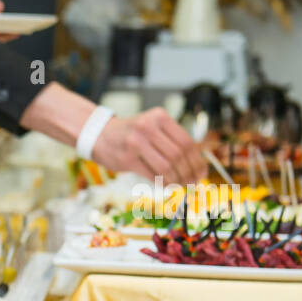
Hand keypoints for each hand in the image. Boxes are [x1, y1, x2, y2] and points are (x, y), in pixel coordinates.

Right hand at [91, 108, 206, 183]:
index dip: (197, 160)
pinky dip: (163, 182)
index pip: (186, 141)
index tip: (201, 171)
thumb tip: (196, 164)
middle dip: (189, 172)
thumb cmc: (131, 134)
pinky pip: (152, 174)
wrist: (100, 135)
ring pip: (167, 166)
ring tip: (180, 184)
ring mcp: (136, 142)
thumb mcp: (152, 127)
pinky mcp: (127, 158)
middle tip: (193, 181)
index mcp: (159, 116)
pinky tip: (166, 184)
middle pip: (178, 155)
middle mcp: (148, 127)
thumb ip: (172, 140)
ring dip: (177, 179)